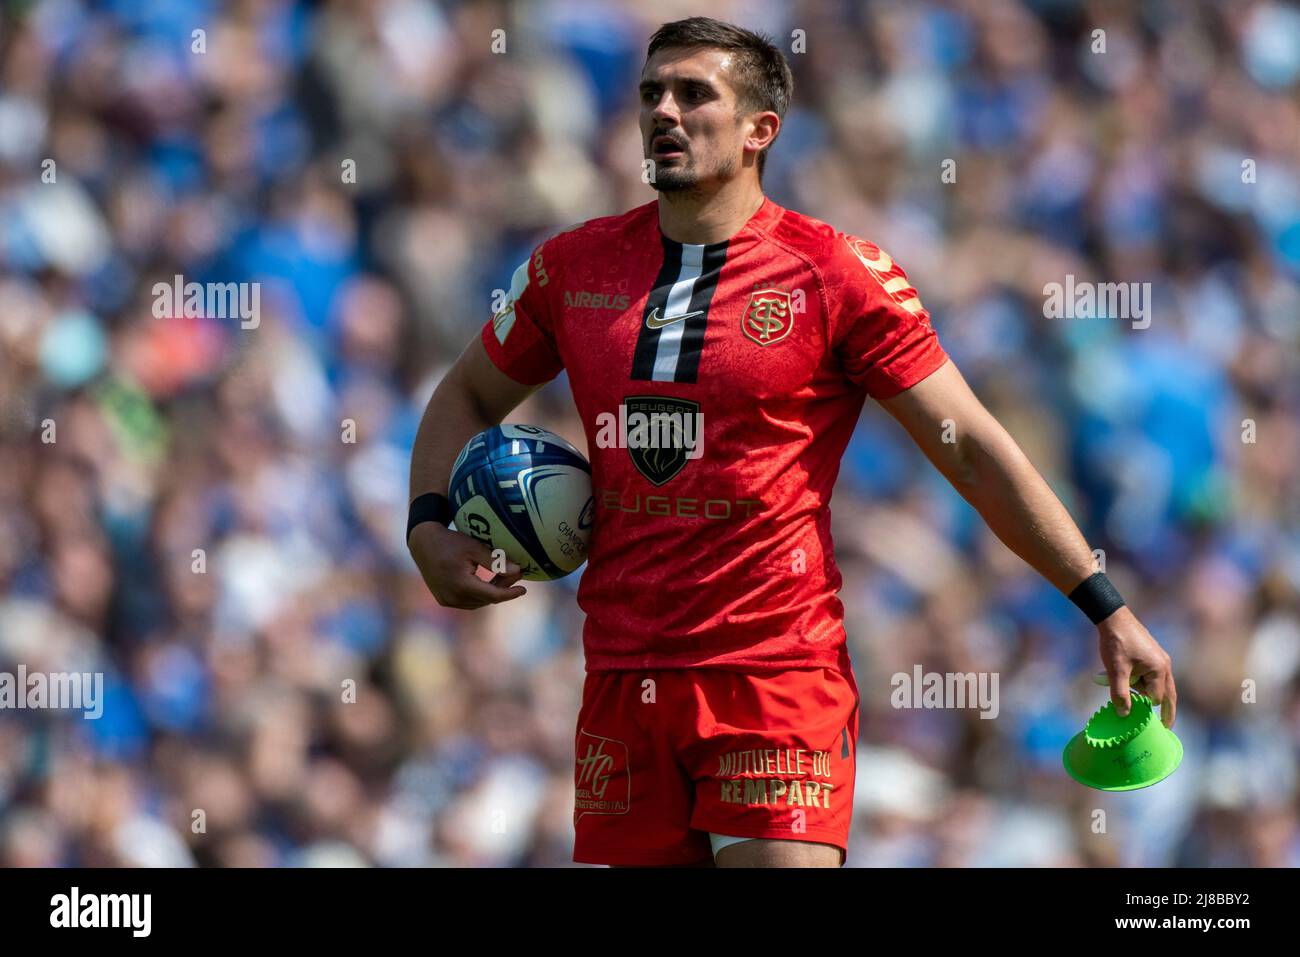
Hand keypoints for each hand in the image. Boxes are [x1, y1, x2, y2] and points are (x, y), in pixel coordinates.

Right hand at [408, 522, 526, 608]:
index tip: (524, 589)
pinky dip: (479, 594)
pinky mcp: (444, 600)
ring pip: (478, 602)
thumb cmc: (450, 542)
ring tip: (503, 576)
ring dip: (491, 592)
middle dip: (502, 588)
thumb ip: (495, 561)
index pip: (492, 595)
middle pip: (486, 599)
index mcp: (461, 584)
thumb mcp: (474, 547)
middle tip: (516, 574)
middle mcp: (452, 597)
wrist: (423, 543)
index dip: (510, 593)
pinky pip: (468, 601)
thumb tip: (517, 571)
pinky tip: (488, 581)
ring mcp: (447, 600)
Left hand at [1096, 606, 1176, 727]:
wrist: (1113, 617)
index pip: (1156, 699)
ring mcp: (1159, 659)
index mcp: (1160, 670)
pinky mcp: (1152, 655)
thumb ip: (1120, 694)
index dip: (1145, 709)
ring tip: (1138, 705)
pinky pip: (1152, 675)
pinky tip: (1132, 686)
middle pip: (1168, 695)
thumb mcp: (1116, 670)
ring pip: (1159, 684)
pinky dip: (1144, 684)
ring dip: (1147, 694)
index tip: (1137, 719)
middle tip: (1166, 728)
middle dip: (1166, 711)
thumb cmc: (1116, 642)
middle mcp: (1165, 665)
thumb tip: (1124, 715)